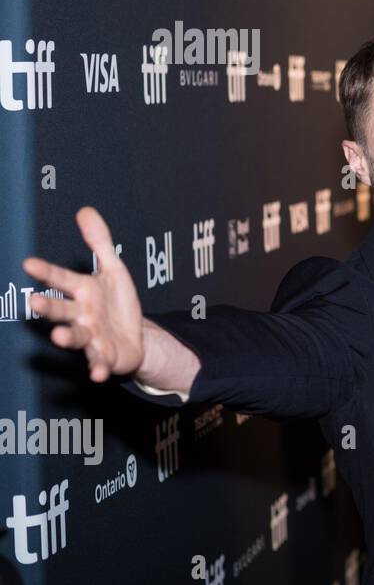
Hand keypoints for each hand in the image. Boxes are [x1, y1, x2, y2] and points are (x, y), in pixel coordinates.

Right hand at [22, 206, 144, 381]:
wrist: (135, 336)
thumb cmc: (117, 303)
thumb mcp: (114, 270)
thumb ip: (100, 243)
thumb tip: (85, 210)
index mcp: (83, 292)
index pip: (61, 279)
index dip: (46, 272)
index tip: (28, 263)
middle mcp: (82, 315)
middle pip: (61, 310)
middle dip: (48, 307)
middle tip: (33, 302)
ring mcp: (92, 337)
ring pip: (77, 337)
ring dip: (68, 337)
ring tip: (60, 336)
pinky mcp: (105, 356)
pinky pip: (101, 362)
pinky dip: (98, 368)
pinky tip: (98, 374)